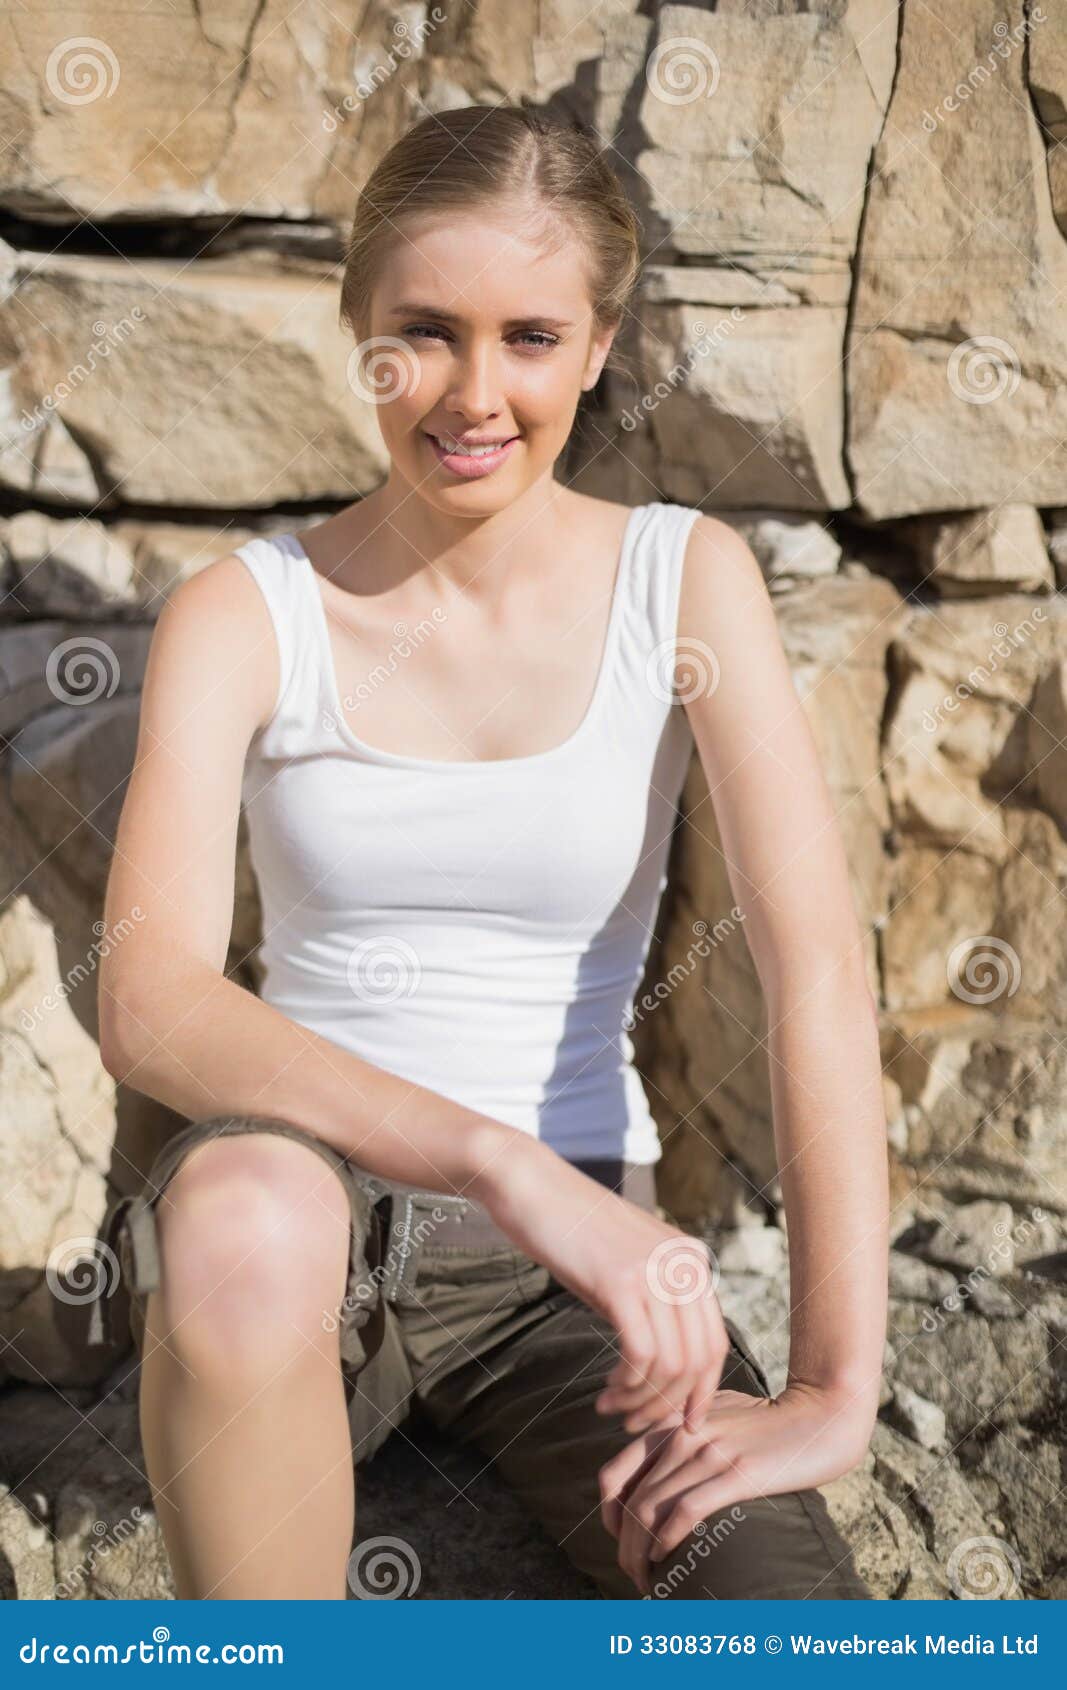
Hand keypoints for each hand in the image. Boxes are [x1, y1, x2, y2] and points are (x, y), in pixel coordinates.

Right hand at [473, 1132, 729, 1431]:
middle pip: (699, 1359)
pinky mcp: (622, 1280)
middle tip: (633, 1423)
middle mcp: (683, 1262)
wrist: (530, 1186)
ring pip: (672, 1363)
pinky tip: (607, 1391)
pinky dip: (628, 1385)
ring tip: (611, 1408)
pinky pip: (642, 1353)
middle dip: (669, 1405)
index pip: (715, 1342)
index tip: (680, 1423)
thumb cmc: (570, 1231)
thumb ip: (653, 1303)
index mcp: (691, 1259)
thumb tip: (667, 1367)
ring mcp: (655, 1269)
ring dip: (642, 1401)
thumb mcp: (626, 1266)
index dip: (702, 1391)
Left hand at [598, 1381, 872, 1594]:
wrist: (820, 1414)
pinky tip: (667, 1559)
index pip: (613, 1475)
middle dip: (624, 1547)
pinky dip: (667, 1540)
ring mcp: (707, 1453)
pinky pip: (684, 1510)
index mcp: (671, 1424)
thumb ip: (684, 1430)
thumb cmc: (771, 1420)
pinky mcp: (736, 1473)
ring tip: (648, 1581)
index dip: (608, 1516)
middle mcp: (681, 1436)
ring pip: (651, 1509)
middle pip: (629, 1501)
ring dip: (641, 1554)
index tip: (620, 1543)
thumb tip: (658, 1466)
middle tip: (633, 1575)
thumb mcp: (716, 1413)